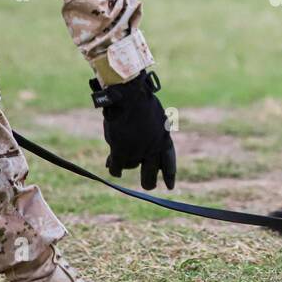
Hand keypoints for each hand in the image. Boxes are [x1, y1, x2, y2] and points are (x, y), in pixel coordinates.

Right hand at [90, 71, 176, 189]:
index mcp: (164, 139)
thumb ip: (148, 136)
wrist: (129, 94)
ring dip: (124, 159)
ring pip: (129, 165)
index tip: (170, 187)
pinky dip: (113, 167)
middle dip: (149, 182)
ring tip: (120, 141)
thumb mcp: (152, 119)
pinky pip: (116, 168)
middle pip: (150, 175)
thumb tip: (139, 149)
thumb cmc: (140, 101)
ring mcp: (137, 152)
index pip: (169, 162)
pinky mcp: (121, 152)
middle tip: (148, 186)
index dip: (169, 176)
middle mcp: (153, 149)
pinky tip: (111, 166)